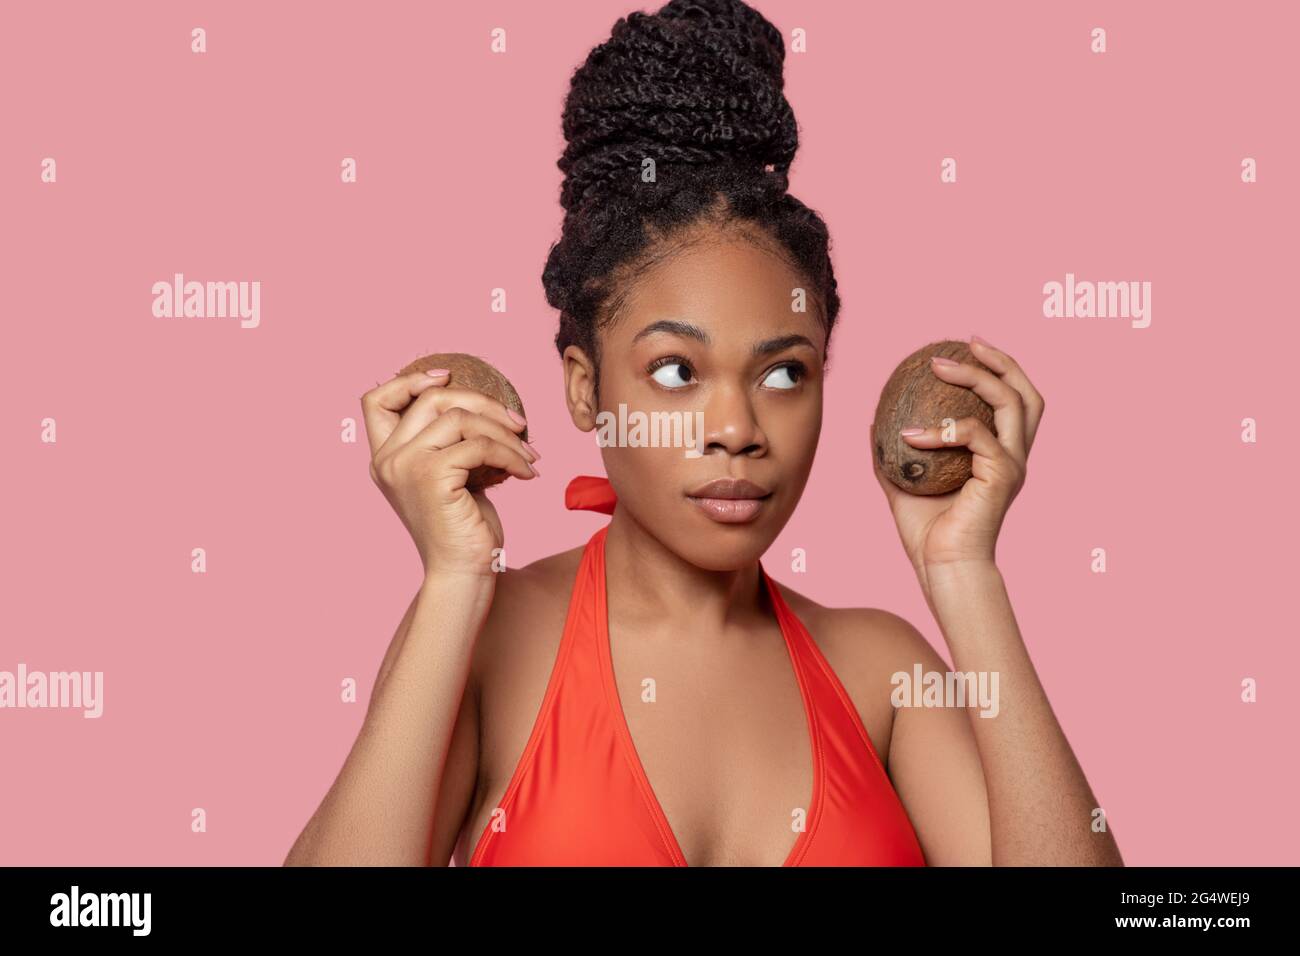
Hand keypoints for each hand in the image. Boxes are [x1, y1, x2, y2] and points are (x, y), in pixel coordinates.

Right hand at [360, 368, 538, 578]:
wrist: (464, 573)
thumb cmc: (464, 528)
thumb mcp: (452, 477)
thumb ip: (450, 443)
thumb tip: (483, 406)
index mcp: (385, 458)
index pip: (376, 400)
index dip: (409, 380)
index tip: (446, 376)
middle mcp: (388, 460)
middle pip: (432, 399)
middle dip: (484, 403)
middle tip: (519, 423)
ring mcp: (406, 466)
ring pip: (461, 418)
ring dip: (505, 433)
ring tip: (529, 454)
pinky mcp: (432, 476)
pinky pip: (480, 445)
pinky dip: (512, 455)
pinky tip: (527, 472)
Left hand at [870, 336, 1044, 582]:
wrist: (942, 568)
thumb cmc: (927, 534)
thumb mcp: (903, 484)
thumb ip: (893, 452)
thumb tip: (874, 422)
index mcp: (999, 456)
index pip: (1013, 403)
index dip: (998, 370)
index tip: (968, 348)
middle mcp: (1013, 456)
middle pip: (1026, 394)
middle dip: (1002, 361)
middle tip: (968, 343)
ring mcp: (1012, 464)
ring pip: (1010, 402)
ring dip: (977, 377)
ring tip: (940, 366)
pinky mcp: (1002, 476)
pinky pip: (973, 436)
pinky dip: (941, 430)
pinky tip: (910, 434)